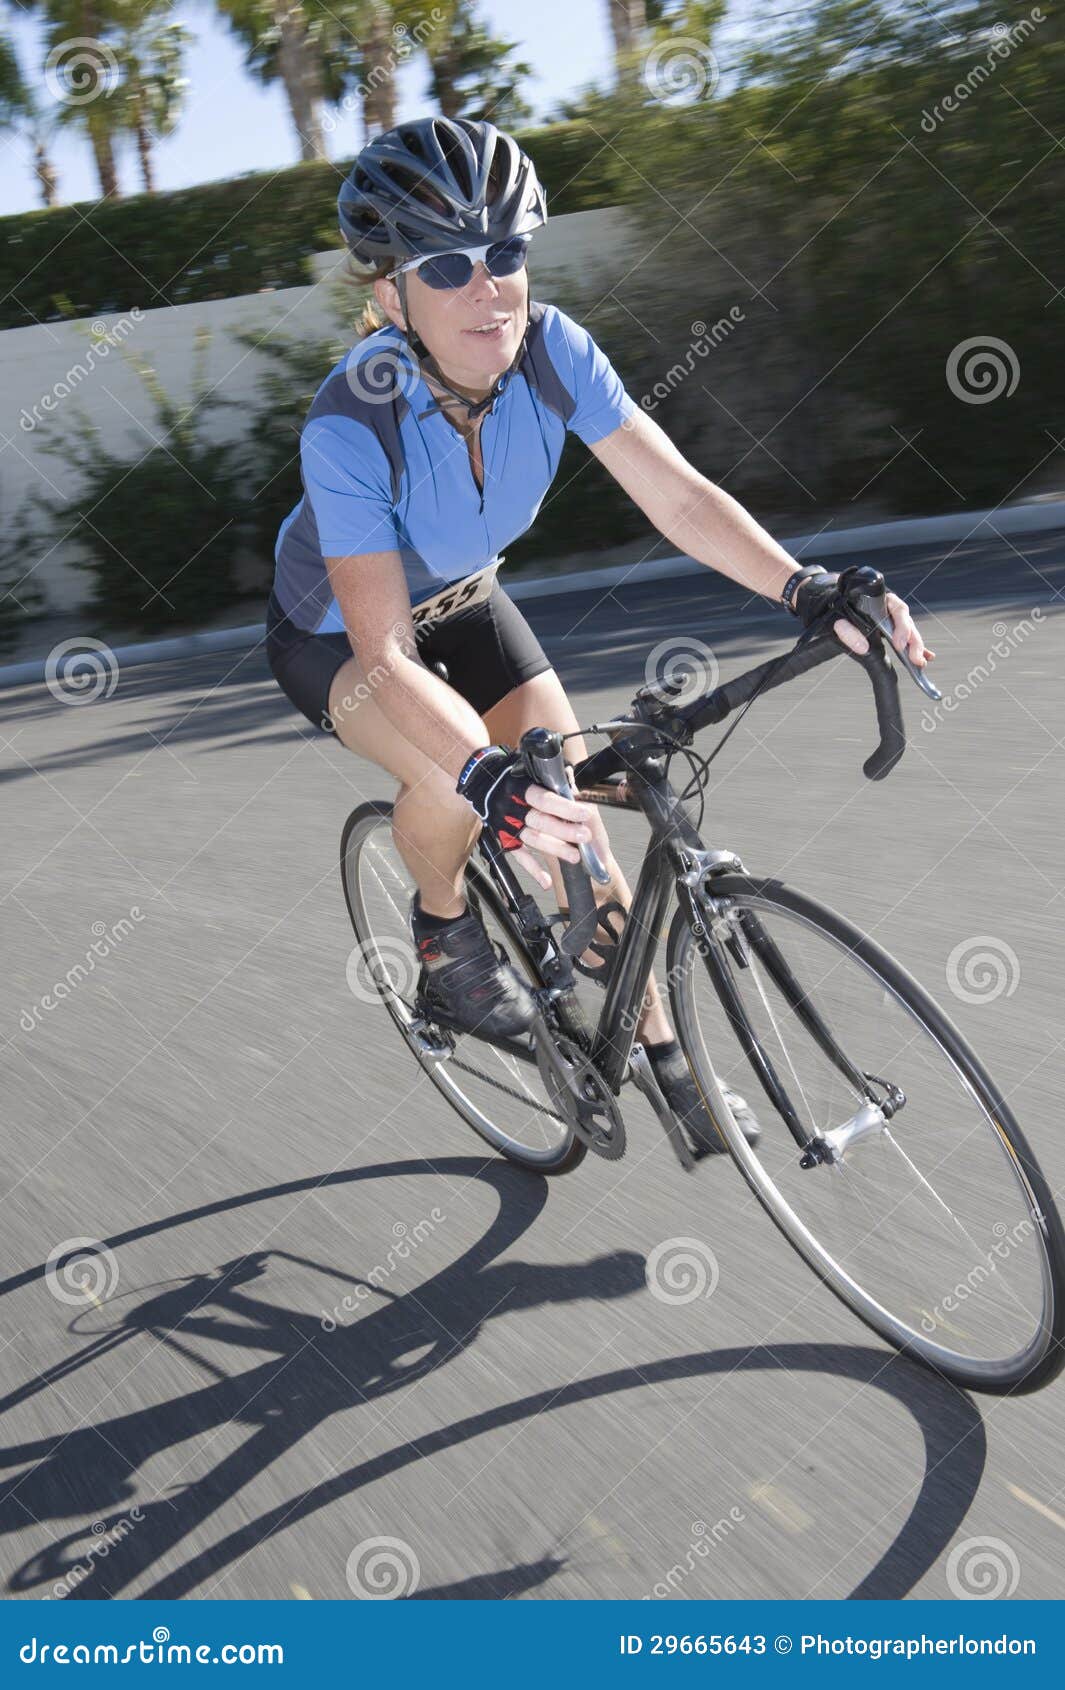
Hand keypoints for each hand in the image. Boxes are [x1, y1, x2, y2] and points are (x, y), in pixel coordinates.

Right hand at [456, 745, 594, 891]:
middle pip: (540, 822)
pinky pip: (519, 856)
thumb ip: (550, 779)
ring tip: (575, 857)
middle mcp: (512, 808)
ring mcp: (507, 825)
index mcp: (520, 789)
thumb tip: (575, 787)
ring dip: (555, 849)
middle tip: (585, 837)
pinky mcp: (503, 838)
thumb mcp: (527, 769)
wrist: (480, 779)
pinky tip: (546, 881)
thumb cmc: (509, 774)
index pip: (545, 800)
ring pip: (532, 840)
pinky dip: (532, 869)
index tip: (585, 813)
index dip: (565, 808)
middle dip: (565, 831)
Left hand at [794, 572, 935, 667]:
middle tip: (915, 659)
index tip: (899, 644)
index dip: (902, 627)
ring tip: (920, 663)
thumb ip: (848, 631)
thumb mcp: (837, 618)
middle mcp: (889, 608)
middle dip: (913, 642)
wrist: (828, 602)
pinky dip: (916, 648)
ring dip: (916, 647)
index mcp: (881, 599)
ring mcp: (891, 619)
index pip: (897, 609)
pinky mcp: (890, 631)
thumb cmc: (835, 608)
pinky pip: (906, 639)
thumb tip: (862, 648)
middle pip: (907, 623)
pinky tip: (925, 659)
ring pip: (909, 631)